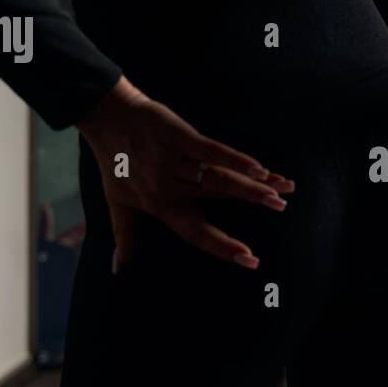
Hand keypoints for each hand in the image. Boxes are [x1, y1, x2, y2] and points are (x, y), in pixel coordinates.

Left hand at [78, 77, 293, 271]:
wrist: (105, 117)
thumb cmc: (113, 162)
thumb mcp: (116, 203)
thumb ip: (125, 236)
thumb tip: (119, 270)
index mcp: (159, 204)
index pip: (195, 232)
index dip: (222, 247)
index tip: (250, 259)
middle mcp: (168, 185)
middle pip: (217, 198)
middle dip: (252, 202)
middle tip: (282, 209)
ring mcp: (173, 160)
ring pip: (218, 177)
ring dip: (252, 183)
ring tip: (280, 190)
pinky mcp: (178, 135)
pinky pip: (210, 150)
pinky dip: (235, 159)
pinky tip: (258, 166)